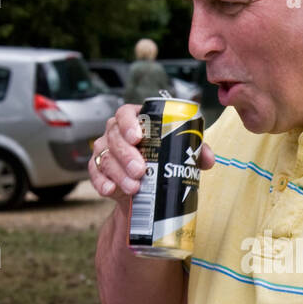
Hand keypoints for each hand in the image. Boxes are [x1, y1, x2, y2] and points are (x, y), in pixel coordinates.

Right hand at [89, 104, 215, 201]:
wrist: (147, 191)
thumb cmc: (163, 162)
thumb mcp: (180, 154)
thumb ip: (194, 151)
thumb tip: (208, 158)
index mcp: (135, 121)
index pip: (125, 113)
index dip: (129, 123)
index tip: (138, 137)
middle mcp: (116, 133)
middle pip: (114, 137)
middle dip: (127, 155)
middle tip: (141, 170)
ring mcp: (104, 150)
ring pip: (105, 157)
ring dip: (118, 173)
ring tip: (134, 187)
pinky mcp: (98, 170)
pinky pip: (95, 174)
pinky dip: (102, 183)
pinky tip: (111, 190)